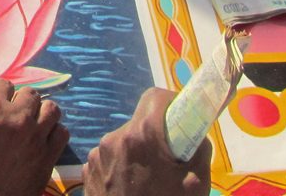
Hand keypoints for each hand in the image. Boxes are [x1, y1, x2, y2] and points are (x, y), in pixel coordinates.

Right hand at [0, 78, 68, 195]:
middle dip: (22, 101)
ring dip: (42, 113)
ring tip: (34, 124)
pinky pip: (62, 133)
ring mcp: (35, 137)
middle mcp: (18, 118)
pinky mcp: (48, 158)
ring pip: (52, 109)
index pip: (4, 84)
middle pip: (30, 93)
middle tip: (15, 115)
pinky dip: (55, 133)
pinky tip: (44, 141)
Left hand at [84, 88, 211, 195]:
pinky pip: (109, 159)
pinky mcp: (88, 172)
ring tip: (149, 183)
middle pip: (140, 124)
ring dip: (137, 155)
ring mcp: (97, 156)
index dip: (171, 105)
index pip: (155, 97)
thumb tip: (193, 130)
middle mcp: (114, 139)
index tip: (179, 121)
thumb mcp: (196, 183)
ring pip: (124, 142)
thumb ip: (197, 148)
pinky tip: (132, 190)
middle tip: (168, 164)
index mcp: (142, 136)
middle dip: (155, 138)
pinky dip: (122, 169)